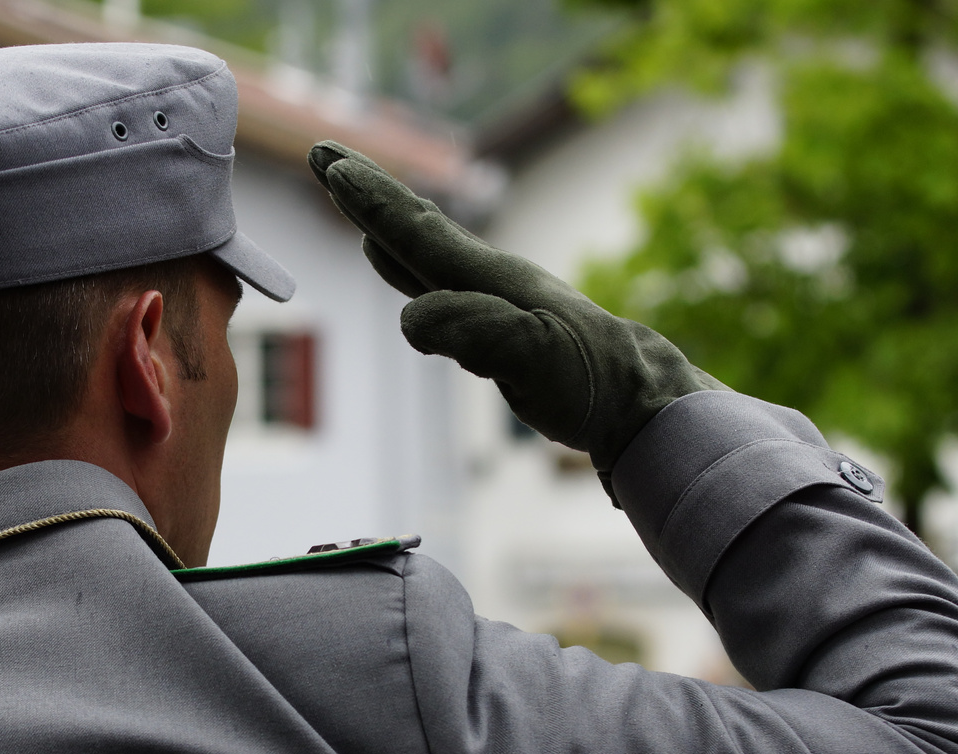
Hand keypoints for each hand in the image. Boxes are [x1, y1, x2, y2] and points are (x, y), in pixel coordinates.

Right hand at [308, 141, 728, 474]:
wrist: (634, 397)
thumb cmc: (588, 378)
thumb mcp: (531, 357)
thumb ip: (473, 331)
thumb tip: (412, 315)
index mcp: (488, 279)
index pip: (419, 232)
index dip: (373, 203)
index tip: (333, 166)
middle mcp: (483, 277)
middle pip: (414, 224)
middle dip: (366, 191)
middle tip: (323, 151)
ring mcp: (486, 297)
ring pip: (419, 246)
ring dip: (378, 217)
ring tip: (345, 187)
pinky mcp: (489, 324)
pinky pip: (429, 280)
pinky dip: (399, 260)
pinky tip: (382, 255)